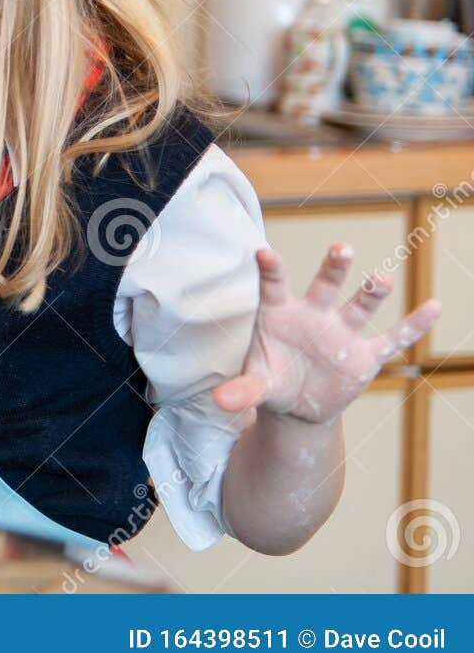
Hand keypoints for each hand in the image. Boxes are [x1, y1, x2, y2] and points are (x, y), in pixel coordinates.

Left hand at [214, 244, 440, 423]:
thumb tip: (218, 401)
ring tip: (381, 278)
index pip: (274, 286)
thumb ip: (241, 389)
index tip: (263, 252)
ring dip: (371, 293)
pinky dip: (413, 326)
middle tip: (341, 248)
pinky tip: (433, 306)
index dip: (270, 270)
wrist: (298, 404)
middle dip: (333, 269)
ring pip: (359, 307)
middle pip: (324, 286)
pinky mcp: (365, 356)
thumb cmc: (272, 380)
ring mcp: (342, 333)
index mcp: (279, 314)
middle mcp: (313, 315)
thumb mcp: (255, 385)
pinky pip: (392, 339)